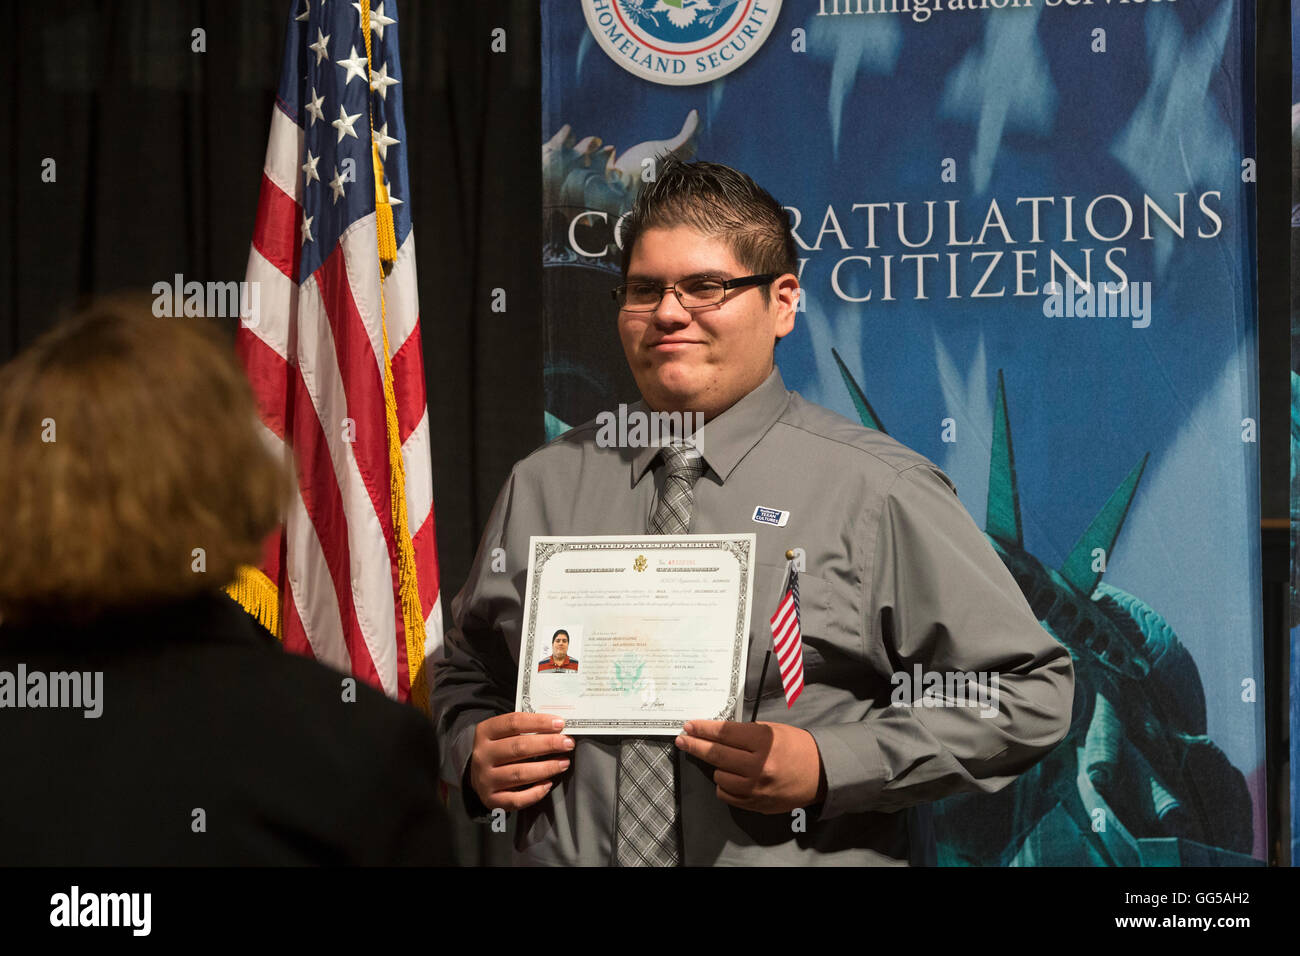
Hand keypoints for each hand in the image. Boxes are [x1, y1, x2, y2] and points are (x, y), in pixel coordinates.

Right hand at [470, 712, 573, 810]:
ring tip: (564, 763)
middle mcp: (482, 755)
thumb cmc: (499, 749)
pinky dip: (535, 792)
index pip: (513, 723)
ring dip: (546, 768)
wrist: (477, 775)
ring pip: (519, 774)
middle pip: (518, 747)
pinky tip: (548, 784)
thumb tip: (557, 728)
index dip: (539, 722)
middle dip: (548, 744)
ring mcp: (485, 779)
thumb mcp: (504, 733)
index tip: (560, 724)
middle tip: (567, 743)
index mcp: (485, 732)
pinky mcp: (491, 799)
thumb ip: (525, 728)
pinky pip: (517, 799)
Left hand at [675, 720, 825, 813]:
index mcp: (764, 741)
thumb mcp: (772, 730)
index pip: (724, 733)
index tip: (689, 726)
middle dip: (695, 745)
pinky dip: (725, 784)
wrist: (821, 773)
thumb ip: (744, 734)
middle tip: (682, 740)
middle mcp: (758, 765)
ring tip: (722, 760)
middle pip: (716, 754)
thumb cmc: (796, 747)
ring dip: (717, 767)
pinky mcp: (756, 804)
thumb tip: (713, 734)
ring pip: (719, 776)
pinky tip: (729, 776)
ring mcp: (757, 788)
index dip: (703, 729)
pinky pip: (727, 794)